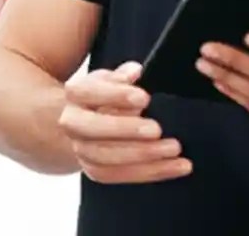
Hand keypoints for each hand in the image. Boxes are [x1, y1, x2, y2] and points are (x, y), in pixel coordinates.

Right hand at [58, 61, 192, 183]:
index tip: (144, 98)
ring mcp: (81, 149)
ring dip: (143, 155)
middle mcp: (72, 123)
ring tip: (174, 149)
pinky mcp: (94, 170)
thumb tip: (135, 72)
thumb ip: (123, 76)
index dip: (115, 96)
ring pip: (106, 158)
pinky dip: (151, 172)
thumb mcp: (113, 78)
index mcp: (76, 93)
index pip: (89, 92)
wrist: (87, 120)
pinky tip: (177, 166)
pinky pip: (121, 175)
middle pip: (92, 129)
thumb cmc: (107, 93)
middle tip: (157, 129)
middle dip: (126, 130)